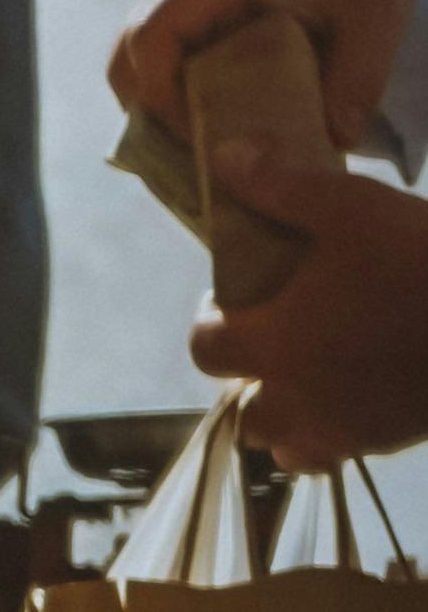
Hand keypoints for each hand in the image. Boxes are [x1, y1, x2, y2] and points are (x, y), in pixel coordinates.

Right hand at [109, 0, 415, 152]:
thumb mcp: (375, 19)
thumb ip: (357, 79)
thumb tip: (332, 141)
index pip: (153, 35)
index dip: (162, 98)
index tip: (204, 145)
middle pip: (127, 56)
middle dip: (151, 118)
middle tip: (198, 163)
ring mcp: (182, 3)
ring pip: (135, 67)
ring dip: (160, 118)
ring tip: (208, 160)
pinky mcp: (191, 27)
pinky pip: (160, 72)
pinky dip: (176, 111)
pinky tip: (217, 142)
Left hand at [192, 139, 427, 467]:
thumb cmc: (419, 261)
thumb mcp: (347, 205)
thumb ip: (277, 185)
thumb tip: (224, 158)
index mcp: (276, 345)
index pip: (205, 351)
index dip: (209, 323)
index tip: (233, 296)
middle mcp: (303, 402)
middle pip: (246, 417)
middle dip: (248, 382)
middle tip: (277, 337)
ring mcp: (352, 432)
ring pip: (293, 448)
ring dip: (289, 419)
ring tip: (314, 371)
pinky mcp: (397, 442)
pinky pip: (345, 452)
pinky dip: (338, 431)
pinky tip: (363, 386)